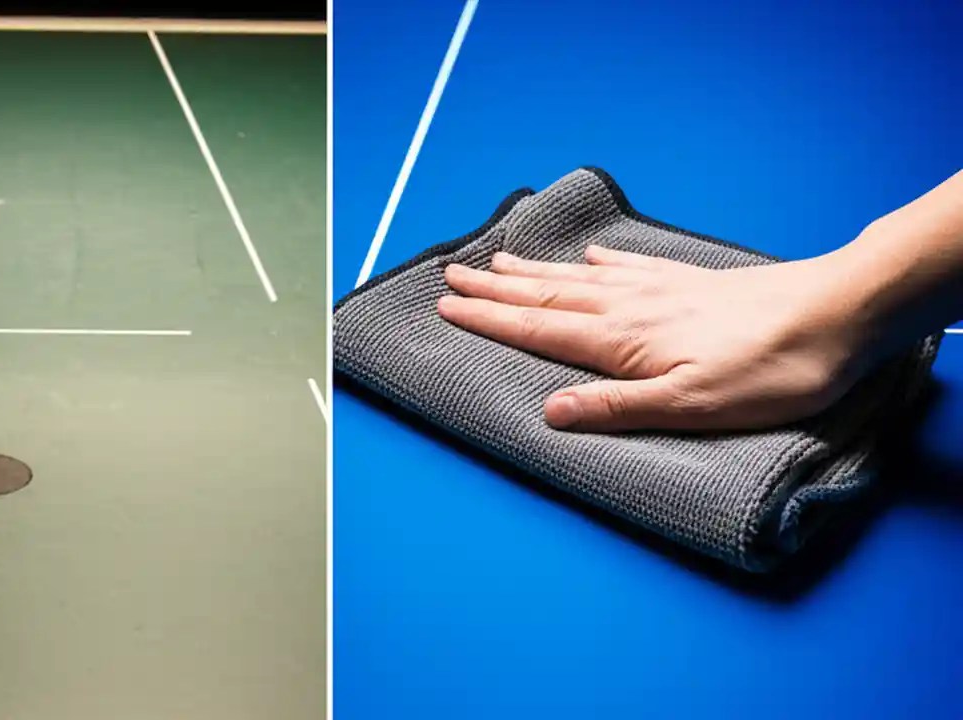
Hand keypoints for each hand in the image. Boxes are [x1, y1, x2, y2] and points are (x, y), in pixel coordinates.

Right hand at [436, 245, 872, 432]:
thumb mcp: (690, 405)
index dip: (489, 320)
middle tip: (452, 276)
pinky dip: (601, 261)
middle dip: (496, 290)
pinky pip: (629, 266)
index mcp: (622, 340)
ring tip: (499, 261)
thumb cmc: (768, 371)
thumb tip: (550, 411)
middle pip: (548, 296)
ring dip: (535, 272)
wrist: (836, 315)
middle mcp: (630, 306)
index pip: (539, 329)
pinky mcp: (689, 282)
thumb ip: (617, 408)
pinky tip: (591, 254)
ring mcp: (659, 288)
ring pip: (580, 277)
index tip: (446, 306)